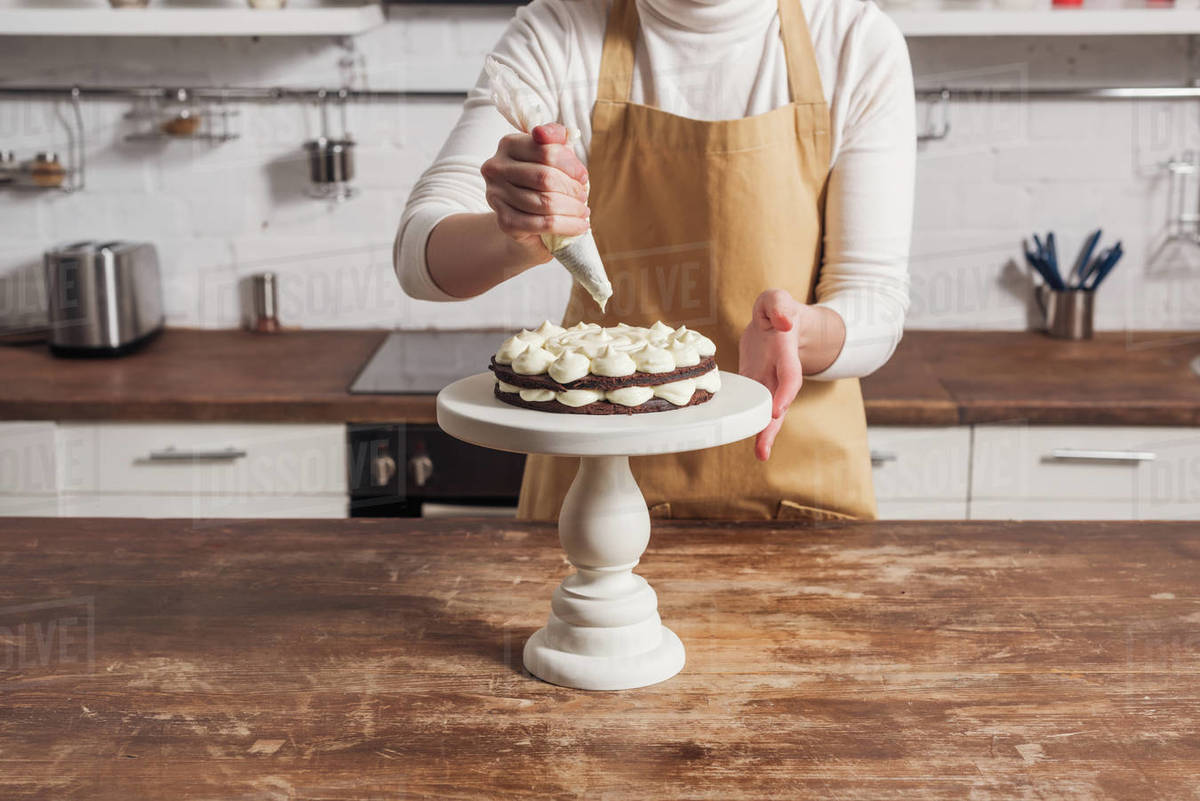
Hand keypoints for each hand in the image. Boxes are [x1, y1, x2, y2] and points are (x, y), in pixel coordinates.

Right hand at [480, 123, 590, 263]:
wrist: (522, 216)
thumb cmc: (540, 180)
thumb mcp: (550, 154)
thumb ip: (557, 138)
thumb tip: (564, 135)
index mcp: (509, 144)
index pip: (546, 151)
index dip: (570, 165)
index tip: (582, 177)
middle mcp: (497, 168)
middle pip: (545, 178)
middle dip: (571, 189)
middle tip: (583, 196)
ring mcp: (497, 196)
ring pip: (545, 203)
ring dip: (572, 209)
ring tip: (583, 211)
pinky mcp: (505, 222)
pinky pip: (543, 224)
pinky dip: (567, 226)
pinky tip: (579, 225)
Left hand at [739, 289, 803, 460]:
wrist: (778, 322)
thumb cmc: (776, 310)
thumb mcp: (777, 299)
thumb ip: (778, 305)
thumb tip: (782, 321)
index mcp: (785, 353)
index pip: (789, 376)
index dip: (785, 393)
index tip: (778, 410)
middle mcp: (779, 372)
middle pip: (780, 402)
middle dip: (773, 425)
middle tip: (764, 448)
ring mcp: (768, 380)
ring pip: (767, 410)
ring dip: (764, 432)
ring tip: (760, 453)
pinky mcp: (755, 384)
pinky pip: (752, 405)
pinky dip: (748, 422)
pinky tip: (739, 437)